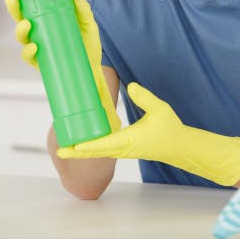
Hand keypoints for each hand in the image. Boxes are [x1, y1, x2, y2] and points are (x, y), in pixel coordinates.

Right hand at [4, 0, 120, 131]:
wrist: (93, 68)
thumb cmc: (88, 44)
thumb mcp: (87, 23)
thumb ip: (82, 8)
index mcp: (47, 19)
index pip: (30, 5)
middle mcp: (39, 32)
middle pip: (20, 18)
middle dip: (13, 9)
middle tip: (12, 0)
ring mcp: (39, 46)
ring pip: (21, 37)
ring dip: (20, 30)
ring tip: (26, 24)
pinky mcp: (41, 62)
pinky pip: (29, 57)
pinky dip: (28, 51)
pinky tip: (34, 46)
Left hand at [57, 82, 239, 185]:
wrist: (180, 147)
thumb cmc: (170, 129)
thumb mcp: (160, 109)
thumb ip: (144, 97)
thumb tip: (130, 86)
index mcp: (129, 140)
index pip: (103, 144)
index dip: (87, 145)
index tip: (71, 147)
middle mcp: (124, 148)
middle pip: (96, 152)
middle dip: (77, 152)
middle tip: (59, 150)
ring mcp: (125, 151)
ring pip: (100, 152)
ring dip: (84, 150)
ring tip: (67, 145)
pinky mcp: (127, 149)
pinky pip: (106, 150)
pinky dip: (94, 148)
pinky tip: (86, 142)